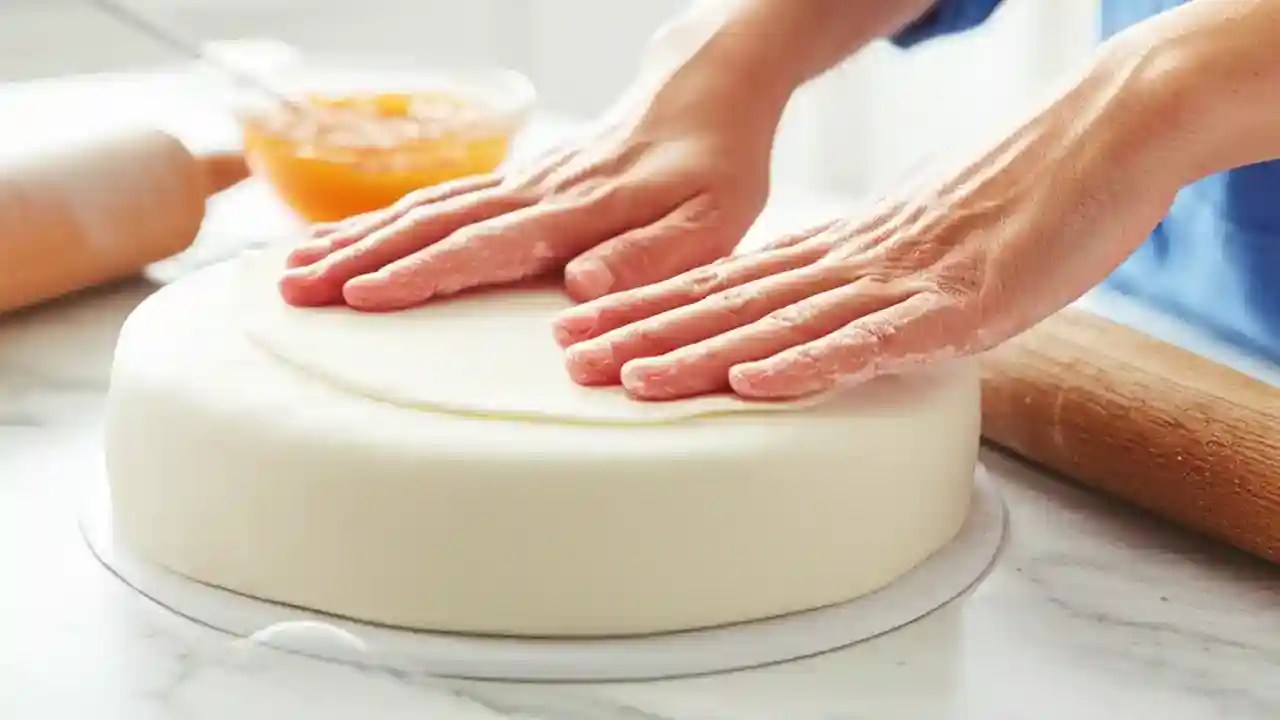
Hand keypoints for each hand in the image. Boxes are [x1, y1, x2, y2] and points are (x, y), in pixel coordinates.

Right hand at [278, 52, 782, 310]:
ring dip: (357, 238)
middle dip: (359, 260)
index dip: (423, 274)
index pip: (487, 246)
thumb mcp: (712, 220)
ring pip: (425, 208)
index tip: (362, 298)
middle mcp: (536, 191)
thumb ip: (650, 256)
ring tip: (291, 268)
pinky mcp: (518, 178)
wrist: (709, 89)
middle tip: (291, 292)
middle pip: (433, 225)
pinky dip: (386, 219)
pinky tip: (349, 237)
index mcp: (580, 210)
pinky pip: (441, 198)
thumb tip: (581, 288)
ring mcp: (521, 180)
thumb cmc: (717, 164)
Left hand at [552, 57, 1182, 399]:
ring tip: (631, 378)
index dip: (651, 308)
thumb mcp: (916, 245)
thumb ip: (859, 282)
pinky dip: (810, 363)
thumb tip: (812, 316)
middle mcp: (851, 264)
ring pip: (781, 324)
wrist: (1101, 135)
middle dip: (646, 335)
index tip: (587, 330)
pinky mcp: (957, 304)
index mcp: (839, 251)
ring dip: (702, 353)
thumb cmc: (1015, 195)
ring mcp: (900, 283)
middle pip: (731, 303)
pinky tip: (755, 381)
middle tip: (570, 360)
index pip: (726, 283)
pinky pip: (872, 340)